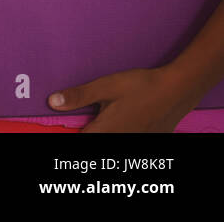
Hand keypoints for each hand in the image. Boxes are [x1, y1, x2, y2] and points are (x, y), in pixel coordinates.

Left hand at [49, 66, 195, 131]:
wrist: (177, 90)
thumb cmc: (139, 86)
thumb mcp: (104, 87)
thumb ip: (78, 97)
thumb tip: (52, 102)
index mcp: (106, 131)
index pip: (82, 139)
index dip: (75, 131)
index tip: (75, 121)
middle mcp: (121, 140)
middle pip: (98, 139)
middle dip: (91, 130)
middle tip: (94, 115)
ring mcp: (137, 142)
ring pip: (113, 139)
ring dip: (107, 131)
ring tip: (113, 115)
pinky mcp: (150, 140)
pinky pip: (130, 138)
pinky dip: (124, 131)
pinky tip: (129, 119)